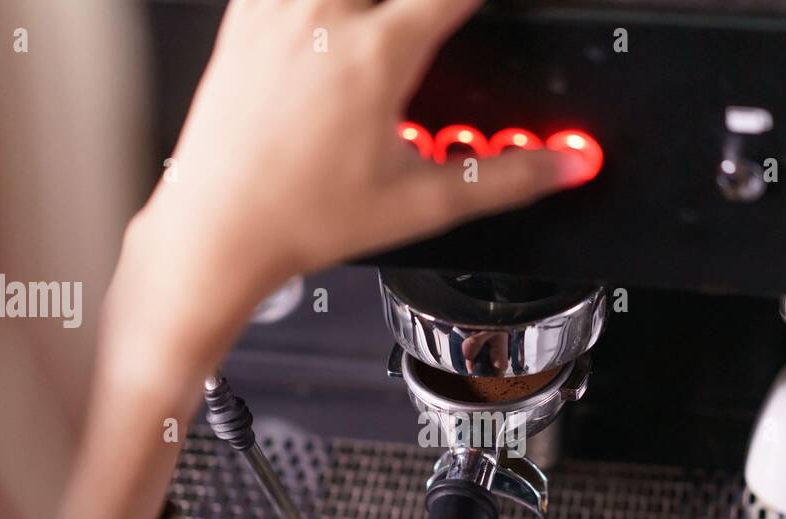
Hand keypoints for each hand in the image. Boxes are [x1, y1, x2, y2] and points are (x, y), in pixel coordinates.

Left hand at [115, 0, 591, 383]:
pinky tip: (336, 17)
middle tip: (434, 19)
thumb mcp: (422, 204)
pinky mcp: (243, 15)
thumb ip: (507, 178)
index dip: (490, 0)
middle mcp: (324, 15)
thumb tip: (567, 165)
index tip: (498, 9)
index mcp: (377, 53)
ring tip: (392, 18)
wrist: (218, 229)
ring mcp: (277, 8)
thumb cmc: (302, 218)